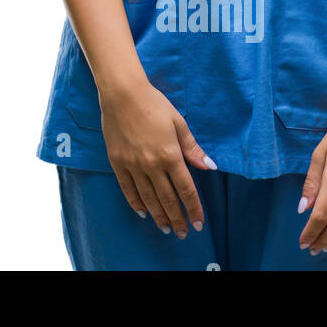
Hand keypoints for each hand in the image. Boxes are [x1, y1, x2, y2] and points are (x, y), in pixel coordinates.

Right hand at [99, 79, 214, 238]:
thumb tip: (209, 167)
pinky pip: (127, 189)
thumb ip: (192, 148)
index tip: (198, 223)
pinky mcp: (117, 162)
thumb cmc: (153, 104)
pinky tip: (143, 213)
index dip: (194, 209)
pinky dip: (136, 203)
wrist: (121, 94)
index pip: (186, 190)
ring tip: (166, 228)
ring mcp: (133, 165)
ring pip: (148, 198)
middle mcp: (152, 164)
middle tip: (183, 232)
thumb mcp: (178, 123)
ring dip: (158, 216)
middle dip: (177, 218)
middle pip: (167, 199)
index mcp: (170, 155)